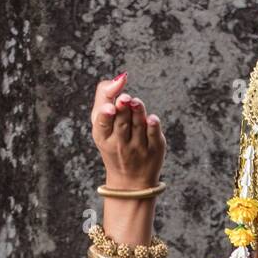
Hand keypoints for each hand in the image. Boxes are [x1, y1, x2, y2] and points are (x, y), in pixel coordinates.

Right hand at [90, 72, 165, 187]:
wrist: (131, 180)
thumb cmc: (113, 142)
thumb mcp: (102, 122)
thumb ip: (105, 96)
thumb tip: (120, 77)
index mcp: (103, 137)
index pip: (102, 124)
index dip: (106, 114)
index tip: (110, 108)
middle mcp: (119, 144)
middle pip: (122, 122)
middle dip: (124, 108)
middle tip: (126, 98)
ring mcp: (138, 148)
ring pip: (139, 125)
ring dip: (138, 111)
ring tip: (135, 102)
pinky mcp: (155, 149)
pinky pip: (154, 134)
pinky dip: (152, 125)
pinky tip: (151, 118)